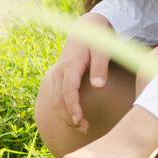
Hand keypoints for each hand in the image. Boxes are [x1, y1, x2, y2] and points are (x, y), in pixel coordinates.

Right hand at [40, 13, 115, 134]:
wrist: (85, 30)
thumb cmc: (97, 41)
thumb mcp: (103, 50)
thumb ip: (101, 67)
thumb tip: (99, 85)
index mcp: (71, 65)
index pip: (68, 90)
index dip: (72, 106)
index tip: (78, 120)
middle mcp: (59, 71)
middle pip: (58, 100)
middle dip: (68, 117)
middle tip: (85, 128)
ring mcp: (56, 75)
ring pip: (54, 101)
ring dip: (65, 116)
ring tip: (82, 127)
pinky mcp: (57, 78)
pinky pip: (55, 97)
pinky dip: (62, 110)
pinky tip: (74, 118)